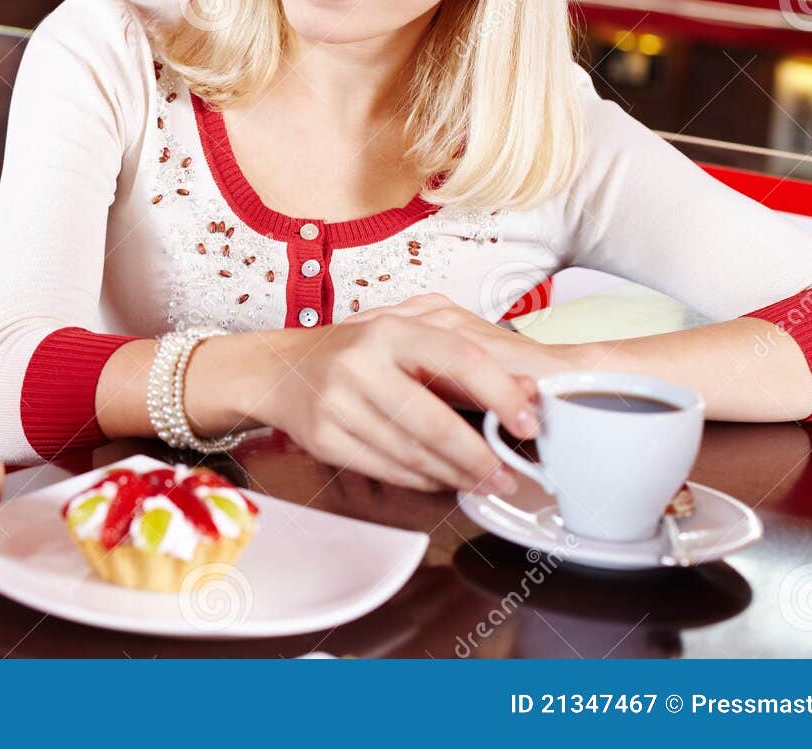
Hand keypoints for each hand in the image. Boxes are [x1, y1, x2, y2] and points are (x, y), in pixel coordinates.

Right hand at [257, 293, 547, 494]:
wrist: (282, 368)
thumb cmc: (358, 353)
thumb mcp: (407, 337)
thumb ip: (463, 361)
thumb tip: (528, 391)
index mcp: (391, 329)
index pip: (458, 359)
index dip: (499, 393)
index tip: (526, 423)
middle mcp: (360, 362)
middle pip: (433, 422)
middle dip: (478, 456)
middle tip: (506, 475)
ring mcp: (337, 402)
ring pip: (411, 454)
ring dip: (455, 475)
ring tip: (481, 481)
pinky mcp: (324, 439)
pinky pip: (386, 469)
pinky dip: (421, 480)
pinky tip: (440, 479)